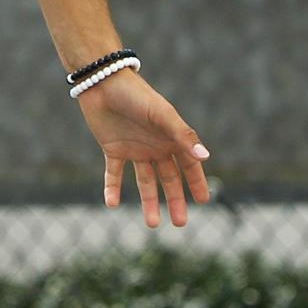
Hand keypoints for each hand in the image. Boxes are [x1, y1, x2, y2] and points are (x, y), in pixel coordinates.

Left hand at [75, 70, 210, 227]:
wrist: (102, 82)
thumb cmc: (136, 95)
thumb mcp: (161, 115)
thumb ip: (182, 135)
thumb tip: (206, 157)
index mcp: (170, 137)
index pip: (188, 164)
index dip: (196, 181)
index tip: (204, 201)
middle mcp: (155, 145)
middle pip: (168, 178)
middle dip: (175, 200)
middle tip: (180, 223)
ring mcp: (134, 149)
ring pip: (145, 181)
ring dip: (149, 201)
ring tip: (152, 224)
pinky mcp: (113, 149)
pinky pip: (114, 173)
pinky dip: (113, 188)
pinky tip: (112, 204)